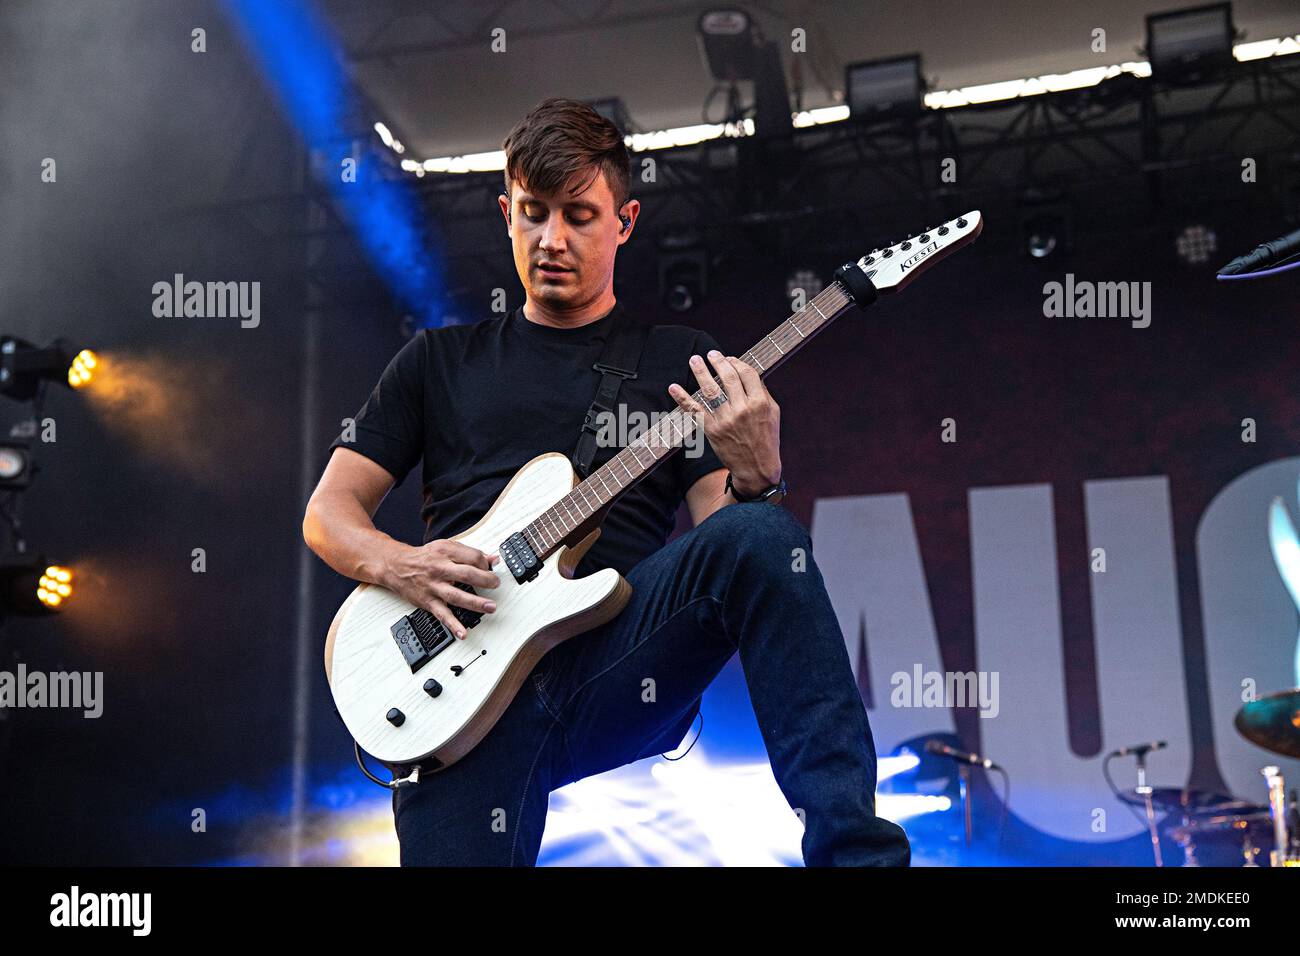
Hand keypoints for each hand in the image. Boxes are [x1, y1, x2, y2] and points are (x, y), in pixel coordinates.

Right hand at [380, 539, 500, 638]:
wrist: (396, 566)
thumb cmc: (424, 557)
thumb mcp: (446, 547)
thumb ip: (470, 553)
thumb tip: (493, 559)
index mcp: (446, 553)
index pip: (472, 557)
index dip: (485, 564)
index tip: (490, 570)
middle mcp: (439, 569)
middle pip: (466, 574)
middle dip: (485, 580)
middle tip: (496, 584)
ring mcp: (433, 586)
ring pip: (456, 596)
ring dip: (475, 603)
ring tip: (490, 607)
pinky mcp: (428, 601)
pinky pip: (442, 614)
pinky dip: (453, 625)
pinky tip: (463, 633)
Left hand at [668, 349, 781, 497]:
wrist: (757, 468)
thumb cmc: (767, 439)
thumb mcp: (773, 413)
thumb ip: (762, 393)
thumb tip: (747, 373)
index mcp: (760, 403)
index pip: (747, 374)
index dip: (737, 362)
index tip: (729, 358)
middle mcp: (742, 409)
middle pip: (728, 377)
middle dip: (718, 361)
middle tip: (710, 353)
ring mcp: (725, 420)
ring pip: (710, 390)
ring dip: (700, 372)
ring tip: (694, 360)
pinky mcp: (712, 430)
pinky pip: (695, 411)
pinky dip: (682, 398)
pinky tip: (673, 388)